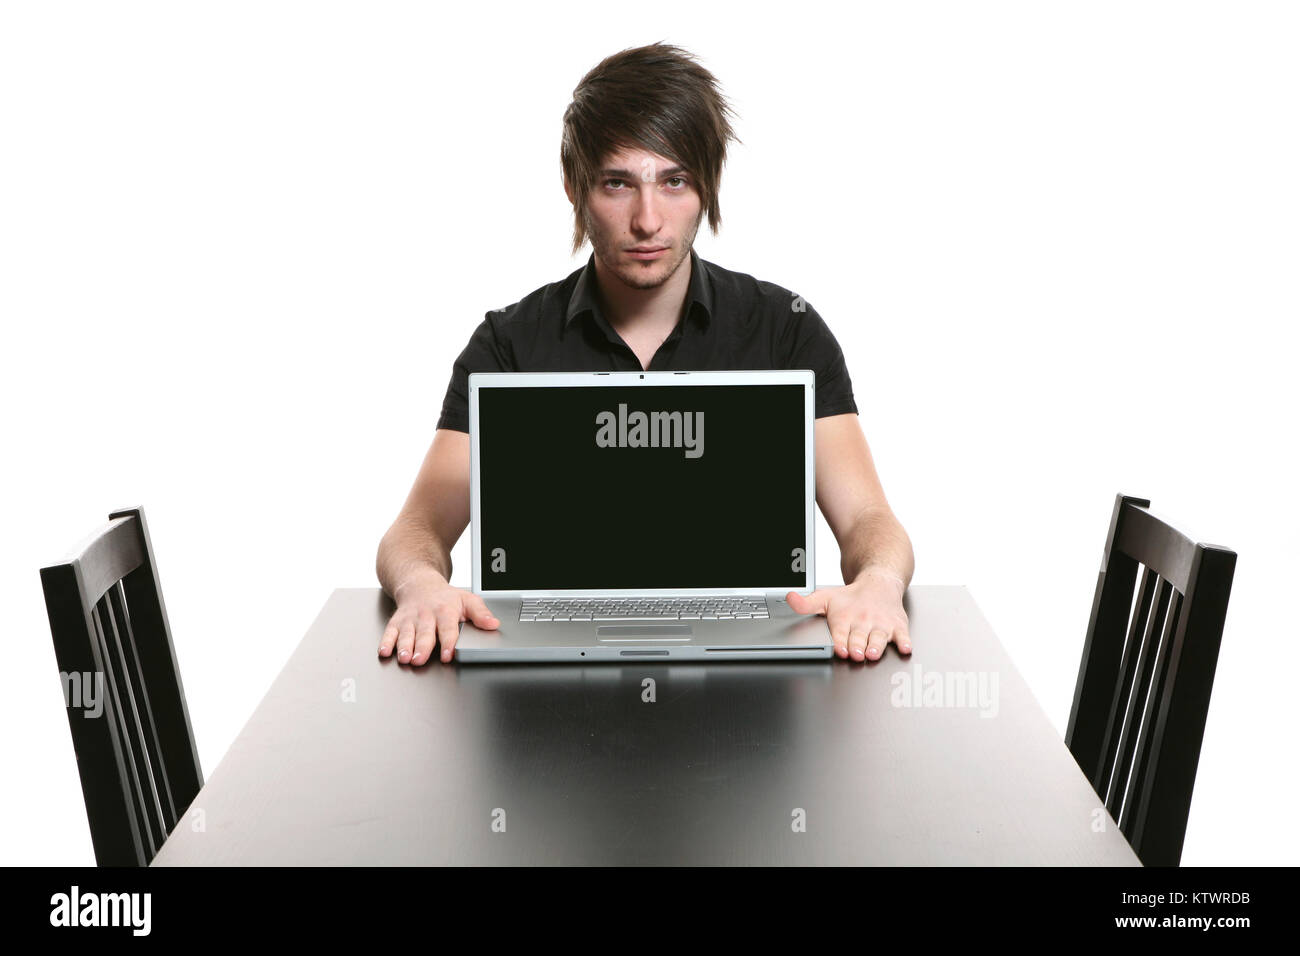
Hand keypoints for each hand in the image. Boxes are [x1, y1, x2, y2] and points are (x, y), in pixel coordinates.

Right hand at [378, 576, 497, 664]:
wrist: (420, 584)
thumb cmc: (445, 597)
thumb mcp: (468, 600)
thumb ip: (481, 614)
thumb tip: (493, 624)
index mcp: (445, 611)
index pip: (448, 629)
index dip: (448, 642)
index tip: (448, 654)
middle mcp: (426, 615)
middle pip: (425, 633)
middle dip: (422, 647)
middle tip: (419, 659)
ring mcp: (410, 619)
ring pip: (406, 634)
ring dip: (404, 646)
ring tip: (403, 658)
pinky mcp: (397, 621)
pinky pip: (390, 631)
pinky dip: (386, 641)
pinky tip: (384, 651)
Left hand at [786, 569, 910, 661]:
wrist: (879, 583)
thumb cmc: (850, 597)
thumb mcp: (825, 598)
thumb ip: (806, 604)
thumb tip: (789, 598)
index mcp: (844, 617)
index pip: (841, 632)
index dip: (840, 642)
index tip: (840, 649)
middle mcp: (863, 622)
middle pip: (859, 638)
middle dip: (857, 646)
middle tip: (855, 654)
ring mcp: (881, 625)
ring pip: (879, 638)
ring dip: (877, 646)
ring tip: (873, 653)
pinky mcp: (897, 626)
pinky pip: (902, 635)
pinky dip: (905, 642)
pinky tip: (905, 647)